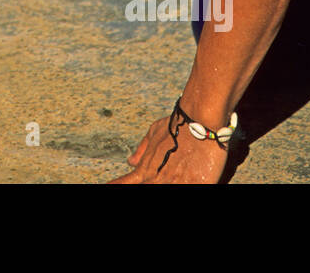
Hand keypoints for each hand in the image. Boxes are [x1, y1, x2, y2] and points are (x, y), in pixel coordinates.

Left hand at [108, 115, 228, 183]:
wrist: (201, 121)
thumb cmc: (178, 124)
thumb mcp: (155, 132)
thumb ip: (142, 149)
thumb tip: (130, 161)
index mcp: (146, 168)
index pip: (125, 182)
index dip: (116, 184)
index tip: (108, 185)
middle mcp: (158, 178)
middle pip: (146, 188)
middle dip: (147, 183)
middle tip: (152, 178)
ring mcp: (176, 183)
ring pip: (164, 189)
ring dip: (165, 184)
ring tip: (170, 178)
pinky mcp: (196, 183)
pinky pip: (189, 188)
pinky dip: (185, 185)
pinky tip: (186, 181)